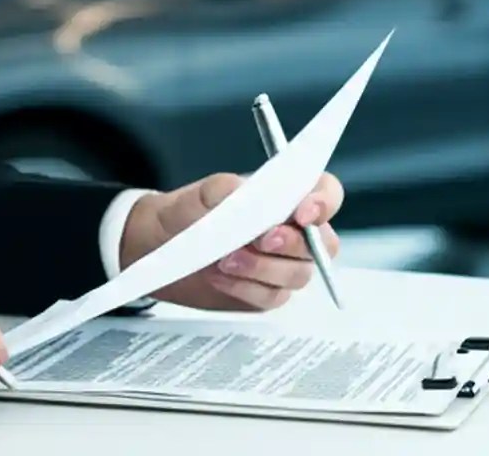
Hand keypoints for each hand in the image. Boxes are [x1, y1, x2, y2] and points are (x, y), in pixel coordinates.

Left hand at [120, 172, 342, 310]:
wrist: (161, 245)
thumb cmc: (189, 212)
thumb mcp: (205, 192)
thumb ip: (232, 190)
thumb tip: (253, 196)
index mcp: (288, 196)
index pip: (327, 194)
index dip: (324, 203)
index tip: (302, 213)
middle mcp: (294, 231)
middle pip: (321, 244)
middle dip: (291, 243)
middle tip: (261, 239)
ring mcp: (283, 264)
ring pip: (299, 274)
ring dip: (263, 267)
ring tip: (225, 259)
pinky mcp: (267, 292)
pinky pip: (273, 297)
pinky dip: (246, 288)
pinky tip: (220, 277)